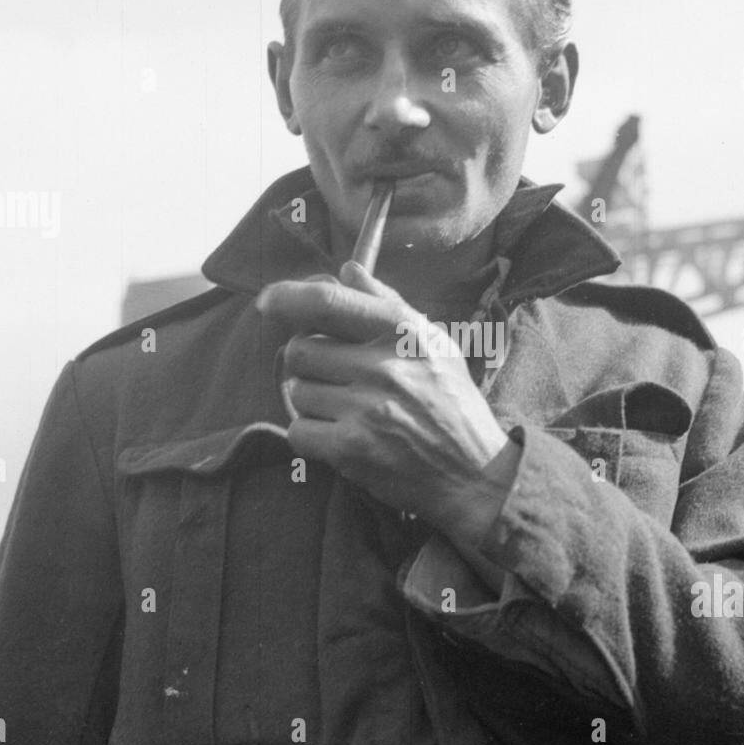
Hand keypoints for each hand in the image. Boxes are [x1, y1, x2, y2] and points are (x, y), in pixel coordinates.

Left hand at [256, 261, 517, 545]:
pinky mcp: (352, 448)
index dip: (288, 297)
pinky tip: (339, 438)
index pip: (329, 302)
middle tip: (334, 379)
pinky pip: (298, 430)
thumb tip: (348, 269)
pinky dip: (311, 436)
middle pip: (300, 350)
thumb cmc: (453, 405)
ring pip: (297, 392)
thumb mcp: (436, 344)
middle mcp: (384, 366)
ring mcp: (367, 408)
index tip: (268, 302)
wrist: (475, 475)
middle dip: (308, 365)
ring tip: (346, 412)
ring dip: (312, 403)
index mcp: (404, 333)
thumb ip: (390, 304)